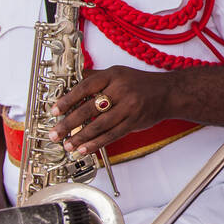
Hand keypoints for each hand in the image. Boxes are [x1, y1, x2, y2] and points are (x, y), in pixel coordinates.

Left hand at [50, 66, 171, 157]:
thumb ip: (95, 78)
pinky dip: (96, 143)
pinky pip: (112, 135)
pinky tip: (85, 149)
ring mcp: (129, 107)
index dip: (67, 100)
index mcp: (112, 75)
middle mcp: (120, 90)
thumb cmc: (139, 84)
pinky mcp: (134, 122)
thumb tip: (69, 85)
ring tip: (67, 145)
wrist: (168, 92)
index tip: (54, 111)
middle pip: (89, 108)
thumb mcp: (117, 74)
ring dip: (81, 137)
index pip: (85, 87)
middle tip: (55, 133)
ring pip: (100, 125)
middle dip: (69, 123)